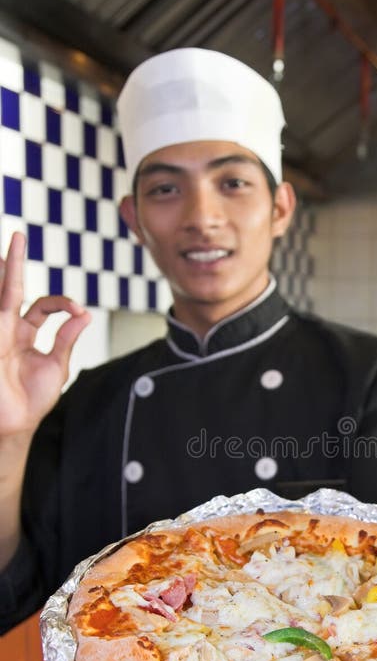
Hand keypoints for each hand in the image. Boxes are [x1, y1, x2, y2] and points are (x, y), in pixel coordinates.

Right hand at [0, 232, 90, 437]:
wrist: (14, 423)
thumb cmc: (32, 400)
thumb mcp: (56, 366)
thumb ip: (67, 339)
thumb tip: (84, 315)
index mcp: (25, 334)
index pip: (42, 306)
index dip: (61, 303)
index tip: (78, 311)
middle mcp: (7, 329)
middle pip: (9, 288)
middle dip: (11, 264)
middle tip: (15, 236)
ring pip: (0, 293)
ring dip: (2, 270)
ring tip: (6, 247)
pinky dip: (1, 291)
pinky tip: (0, 269)